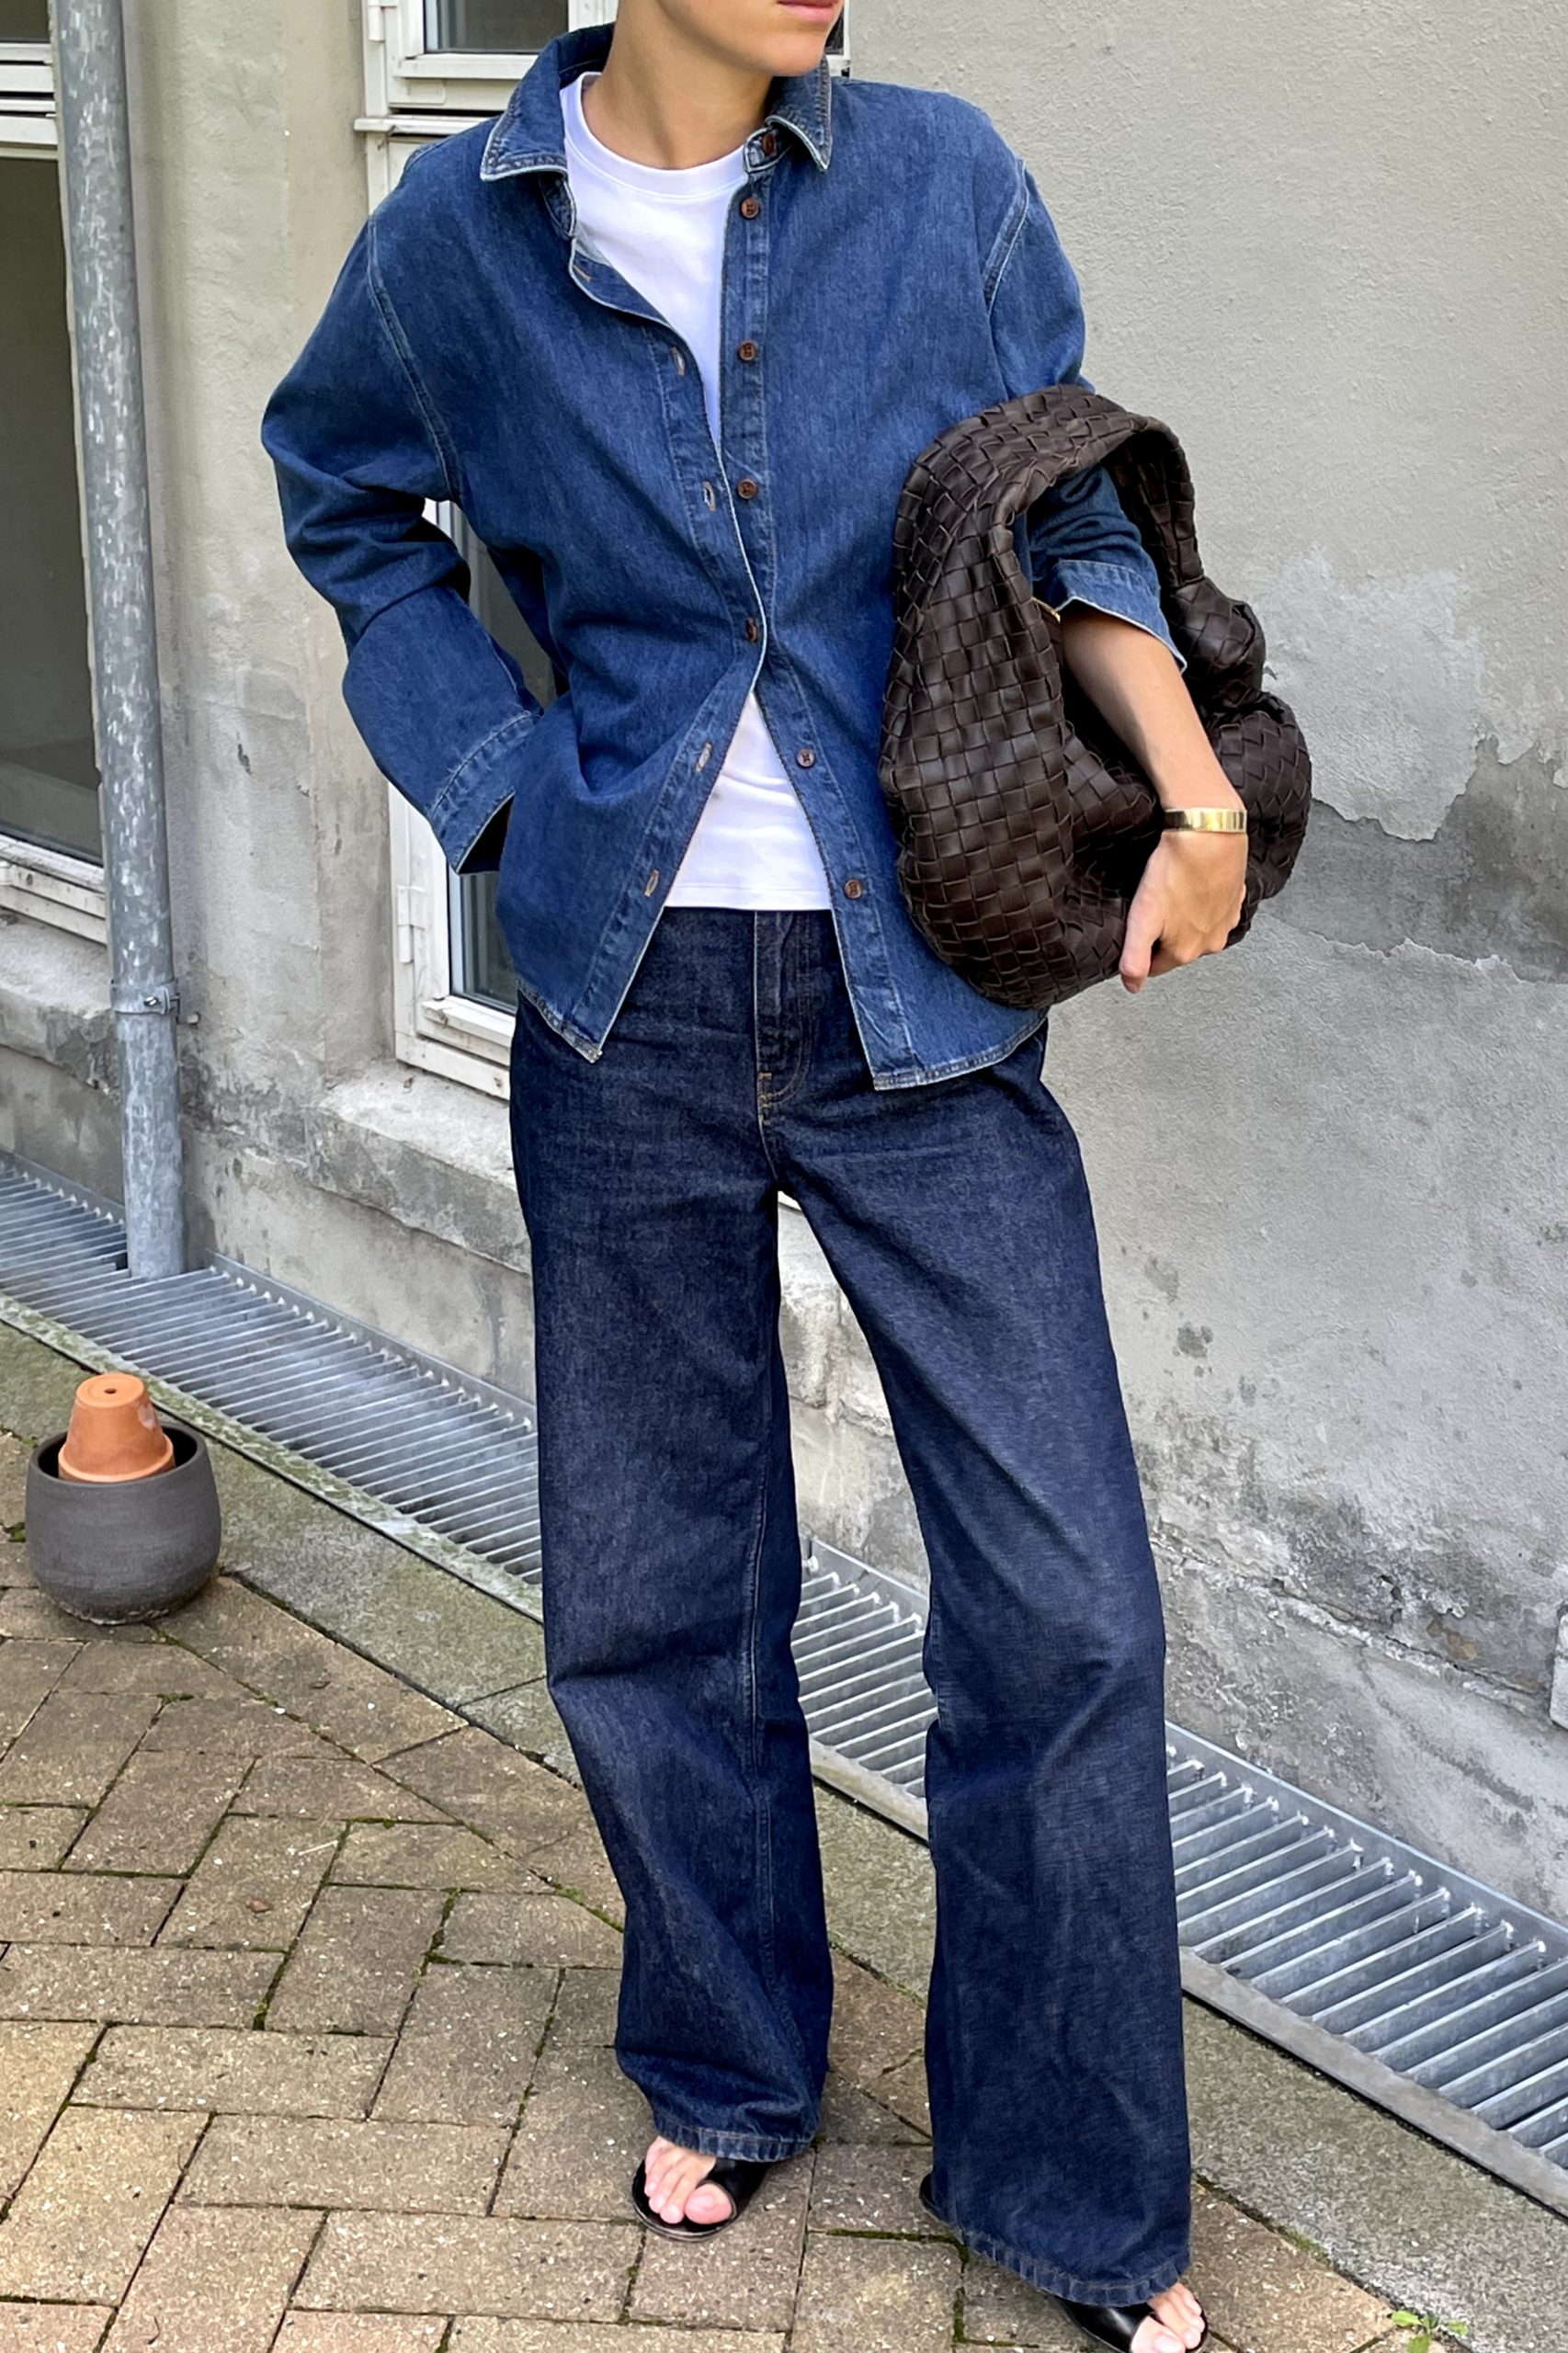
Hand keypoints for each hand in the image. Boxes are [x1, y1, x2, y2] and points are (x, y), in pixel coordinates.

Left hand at [1119, 828, 1248, 993]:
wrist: (1208, 835)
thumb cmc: (1174, 873)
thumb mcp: (1142, 919)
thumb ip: (1135, 959)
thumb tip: (1133, 986)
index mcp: (1185, 952)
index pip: (1156, 966)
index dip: (1142, 949)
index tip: (1138, 927)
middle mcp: (1211, 943)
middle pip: (1178, 947)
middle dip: (1165, 933)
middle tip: (1155, 905)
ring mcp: (1227, 921)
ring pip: (1197, 928)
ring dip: (1185, 917)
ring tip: (1174, 892)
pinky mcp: (1236, 899)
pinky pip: (1215, 909)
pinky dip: (1204, 901)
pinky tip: (1194, 884)